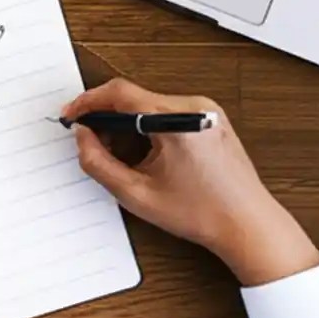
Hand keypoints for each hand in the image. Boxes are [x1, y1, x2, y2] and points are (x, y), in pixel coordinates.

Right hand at [63, 79, 318, 286]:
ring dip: (128, 122)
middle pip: (134, 96)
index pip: (120, 93)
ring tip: (123, 154)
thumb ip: (97, 162)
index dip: (88, 102)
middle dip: (107, 117)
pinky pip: (168, 110)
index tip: (71, 114)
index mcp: (176, 121)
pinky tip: (147, 152)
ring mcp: (207, 109)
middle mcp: (194, 107)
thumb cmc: (202, 214)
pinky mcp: (211, 116)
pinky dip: (149, 124)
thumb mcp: (136, 194)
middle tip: (92, 142)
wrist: (247, 224)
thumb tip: (82, 136)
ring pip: (149, 103)